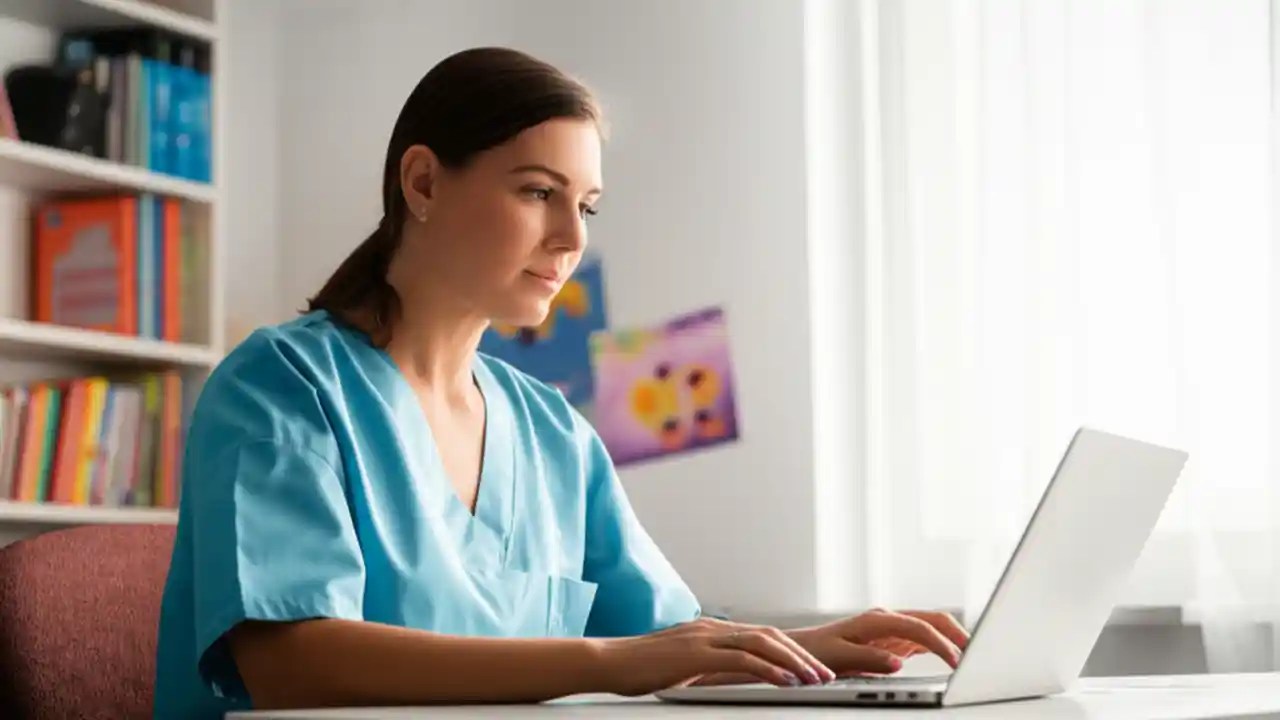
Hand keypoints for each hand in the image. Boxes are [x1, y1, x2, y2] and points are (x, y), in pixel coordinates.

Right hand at [594, 616, 837, 695]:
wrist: (608, 661)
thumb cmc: (640, 667)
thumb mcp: (682, 666)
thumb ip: (707, 665)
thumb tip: (728, 677)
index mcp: (712, 631)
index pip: (762, 636)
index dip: (792, 651)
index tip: (813, 669)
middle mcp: (712, 629)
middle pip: (770, 635)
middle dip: (803, 655)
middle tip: (826, 674)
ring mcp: (705, 638)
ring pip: (762, 643)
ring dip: (794, 662)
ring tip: (816, 679)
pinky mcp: (696, 654)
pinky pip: (742, 659)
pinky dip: (769, 669)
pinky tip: (785, 681)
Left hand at [789, 608, 969, 677]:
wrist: (804, 649)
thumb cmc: (817, 650)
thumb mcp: (840, 656)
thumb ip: (870, 659)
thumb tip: (899, 662)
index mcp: (876, 620)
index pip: (919, 627)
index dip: (941, 644)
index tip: (957, 661)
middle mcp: (888, 619)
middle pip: (933, 619)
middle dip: (958, 634)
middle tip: (979, 655)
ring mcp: (893, 627)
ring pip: (933, 626)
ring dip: (954, 639)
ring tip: (975, 658)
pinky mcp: (894, 639)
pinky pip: (925, 639)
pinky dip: (943, 646)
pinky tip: (955, 658)